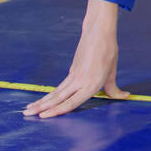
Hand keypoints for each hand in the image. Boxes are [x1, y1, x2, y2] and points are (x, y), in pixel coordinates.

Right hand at [24, 0, 129, 117]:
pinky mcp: (71, 71)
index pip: (72, 102)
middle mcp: (80, 82)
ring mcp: (74, 76)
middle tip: (26, 114)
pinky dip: (50, 95)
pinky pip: (59, 86)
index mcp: (91, 84)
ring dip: (41, 102)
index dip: (57, 111)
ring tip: (28, 109)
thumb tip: (125, 97)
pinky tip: (44, 100)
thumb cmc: (108, 52)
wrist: (99, 33)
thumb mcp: (112, 72)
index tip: (43, 116)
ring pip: (56, 92)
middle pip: (58, 98)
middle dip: (42, 108)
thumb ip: (113, 89)